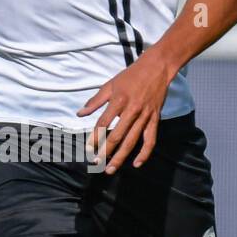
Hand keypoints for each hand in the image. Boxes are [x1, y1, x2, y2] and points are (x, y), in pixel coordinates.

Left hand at [77, 49, 172, 174]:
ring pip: (131, 141)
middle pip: (116, 136)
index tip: (89, 148)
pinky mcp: (155, 119)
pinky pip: (150, 139)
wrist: (157, 68)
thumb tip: (80, 113)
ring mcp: (144, 116)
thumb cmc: (131, 75)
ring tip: (111, 169)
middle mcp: (132, 110)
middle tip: (96, 163)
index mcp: (118, 100)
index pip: (103, 123)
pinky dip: (144, 153)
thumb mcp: (110, 85)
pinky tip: (137, 164)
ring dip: (121, 157)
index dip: (95, 137)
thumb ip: (95, 101)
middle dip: (105, 152)